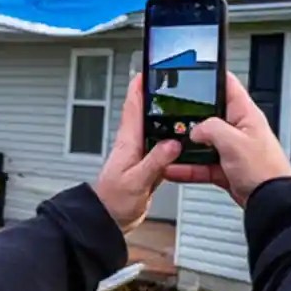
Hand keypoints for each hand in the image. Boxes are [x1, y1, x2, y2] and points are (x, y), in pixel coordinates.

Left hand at [93, 75, 181, 233]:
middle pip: (145, 113)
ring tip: (181, 105)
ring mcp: (141, 155)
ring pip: (155, 129)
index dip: (140, 86)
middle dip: (156, 95)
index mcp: (128, 143)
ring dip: (165, 117)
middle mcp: (134, 145)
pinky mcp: (148, 167)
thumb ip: (155, 161)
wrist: (108, 221)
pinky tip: (183, 139)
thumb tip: (172, 143)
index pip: (133, 106)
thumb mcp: (136, 181)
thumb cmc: (113, 202)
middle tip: (170, 80)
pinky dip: (172, 140)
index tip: (148, 69)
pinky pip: (162, 148)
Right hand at [165, 72, 290, 207]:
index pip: (229, 86)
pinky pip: (202, 165)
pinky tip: (174, 169)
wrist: (271, 201)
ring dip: (186, 146)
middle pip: (210, 116)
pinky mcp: (226, 169)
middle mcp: (239, 130)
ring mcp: (232, 150)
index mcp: (246, 115)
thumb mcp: (234, 142)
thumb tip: (196, 129)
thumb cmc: (265, 170)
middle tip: (172, 115)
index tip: (194, 72)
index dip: (212, 76)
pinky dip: (188, 167)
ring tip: (169, 145)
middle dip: (190, 117)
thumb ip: (211, 129)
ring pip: (203, 143)